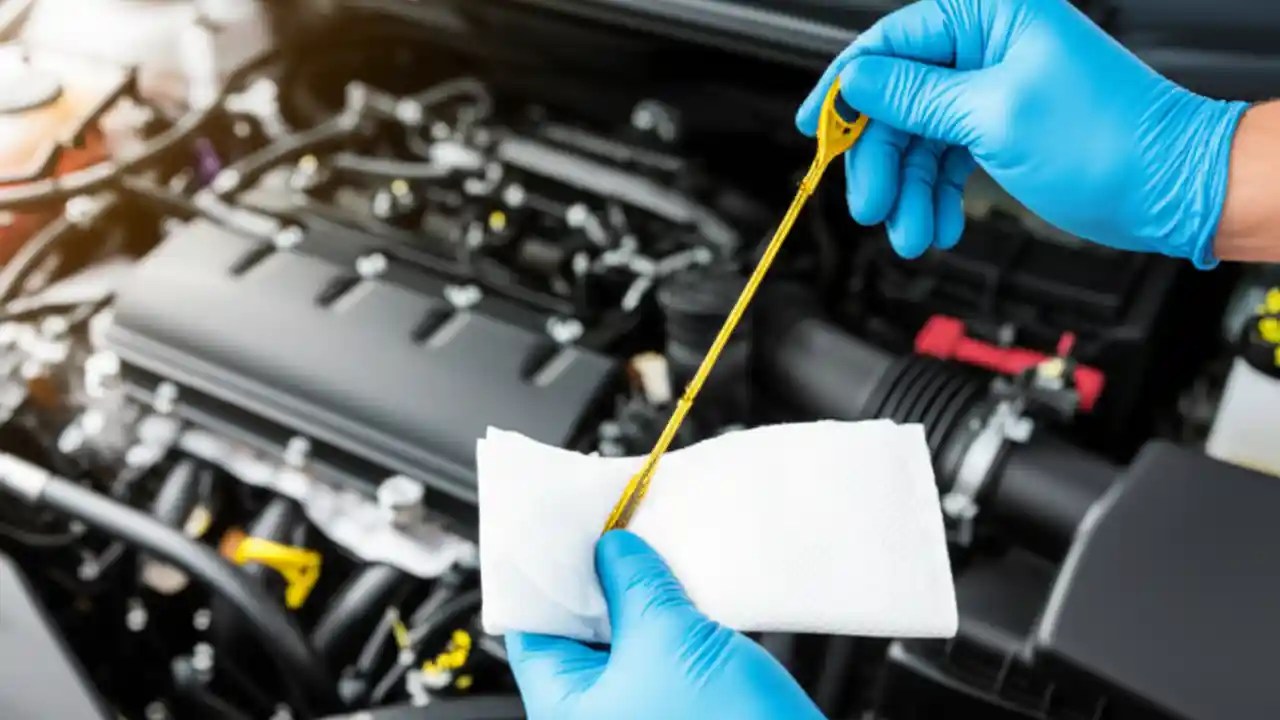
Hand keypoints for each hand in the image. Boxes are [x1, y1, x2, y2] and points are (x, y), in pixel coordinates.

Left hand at [505, 531, 824, 719]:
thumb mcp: (665, 634)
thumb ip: (633, 581)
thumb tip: (613, 548)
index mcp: (562, 707)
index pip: (531, 625)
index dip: (544, 572)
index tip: (559, 527)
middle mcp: (595, 714)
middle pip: (579, 630)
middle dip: (600, 578)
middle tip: (615, 528)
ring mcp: (639, 713)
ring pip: (627, 639)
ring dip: (643, 595)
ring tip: (655, 550)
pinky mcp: (681, 709)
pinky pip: (663, 654)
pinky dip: (672, 618)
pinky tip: (686, 586)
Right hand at [796, 0, 1247, 265]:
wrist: (1174, 189)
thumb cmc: (1110, 140)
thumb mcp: (993, 115)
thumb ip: (916, 97)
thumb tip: (858, 83)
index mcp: (992, 14)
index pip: (893, 42)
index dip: (847, 87)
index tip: (816, 126)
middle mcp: (989, 44)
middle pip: (898, 98)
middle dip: (881, 158)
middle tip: (870, 203)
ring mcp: (993, 87)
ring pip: (918, 137)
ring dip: (907, 190)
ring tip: (908, 232)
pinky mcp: (999, 127)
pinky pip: (945, 158)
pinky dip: (934, 195)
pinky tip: (933, 224)